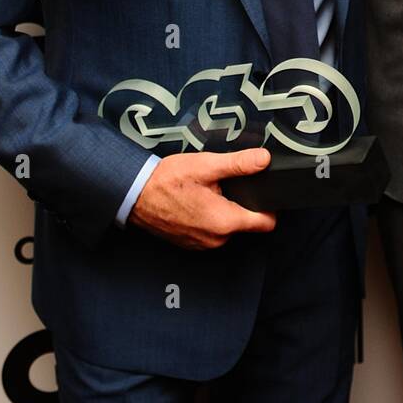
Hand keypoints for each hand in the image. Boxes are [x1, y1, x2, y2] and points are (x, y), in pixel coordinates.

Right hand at [127, 147, 275, 248]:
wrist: (133, 195)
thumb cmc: (165, 182)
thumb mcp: (206, 166)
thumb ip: (238, 164)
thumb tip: (263, 159)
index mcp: (224, 221)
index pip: (266, 223)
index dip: (269, 206)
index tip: (263, 193)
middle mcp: (216, 239)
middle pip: (246, 223)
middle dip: (241, 204)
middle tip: (225, 185)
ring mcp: (202, 244)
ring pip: (227, 227)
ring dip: (223, 211)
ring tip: (207, 192)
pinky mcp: (191, 243)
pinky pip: (211, 232)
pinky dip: (208, 218)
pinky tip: (196, 202)